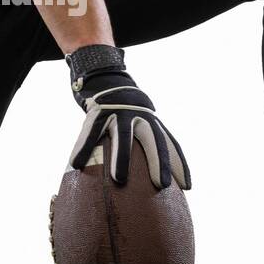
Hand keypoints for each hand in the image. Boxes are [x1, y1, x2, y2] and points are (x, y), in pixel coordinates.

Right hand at [65, 45, 190, 189]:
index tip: (188, 186)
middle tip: (162, 185)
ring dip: (122, 159)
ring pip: (122, 137)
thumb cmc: (122, 108)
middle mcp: (139, 116)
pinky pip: (89, 132)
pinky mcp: (98, 111)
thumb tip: (143, 177)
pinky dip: (82, 148)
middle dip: (159, 162)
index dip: (179, 164)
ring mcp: (119, 112)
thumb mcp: (137, 120)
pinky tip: (76, 164)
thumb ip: (143, 143)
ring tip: (119, 180)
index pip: (170, 144)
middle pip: (153, 140)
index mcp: (152, 122)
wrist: (103, 77)